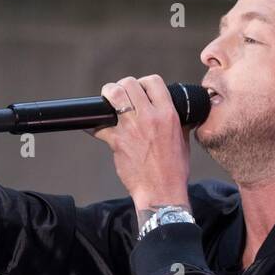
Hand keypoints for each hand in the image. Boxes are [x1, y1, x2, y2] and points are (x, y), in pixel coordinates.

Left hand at [86, 75, 191, 212]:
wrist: (162, 192)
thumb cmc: (174, 171)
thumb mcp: (182, 140)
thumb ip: (177, 123)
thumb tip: (174, 114)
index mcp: (168, 114)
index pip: (153, 81)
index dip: (143, 83)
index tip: (138, 90)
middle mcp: (150, 117)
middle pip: (130, 84)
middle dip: (122, 86)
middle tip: (118, 95)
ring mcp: (132, 128)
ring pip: (114, 95)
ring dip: (108, 95)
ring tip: (106, 101)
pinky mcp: (118, 141)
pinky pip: (98, 126)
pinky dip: (92, 125)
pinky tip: (91, 125)